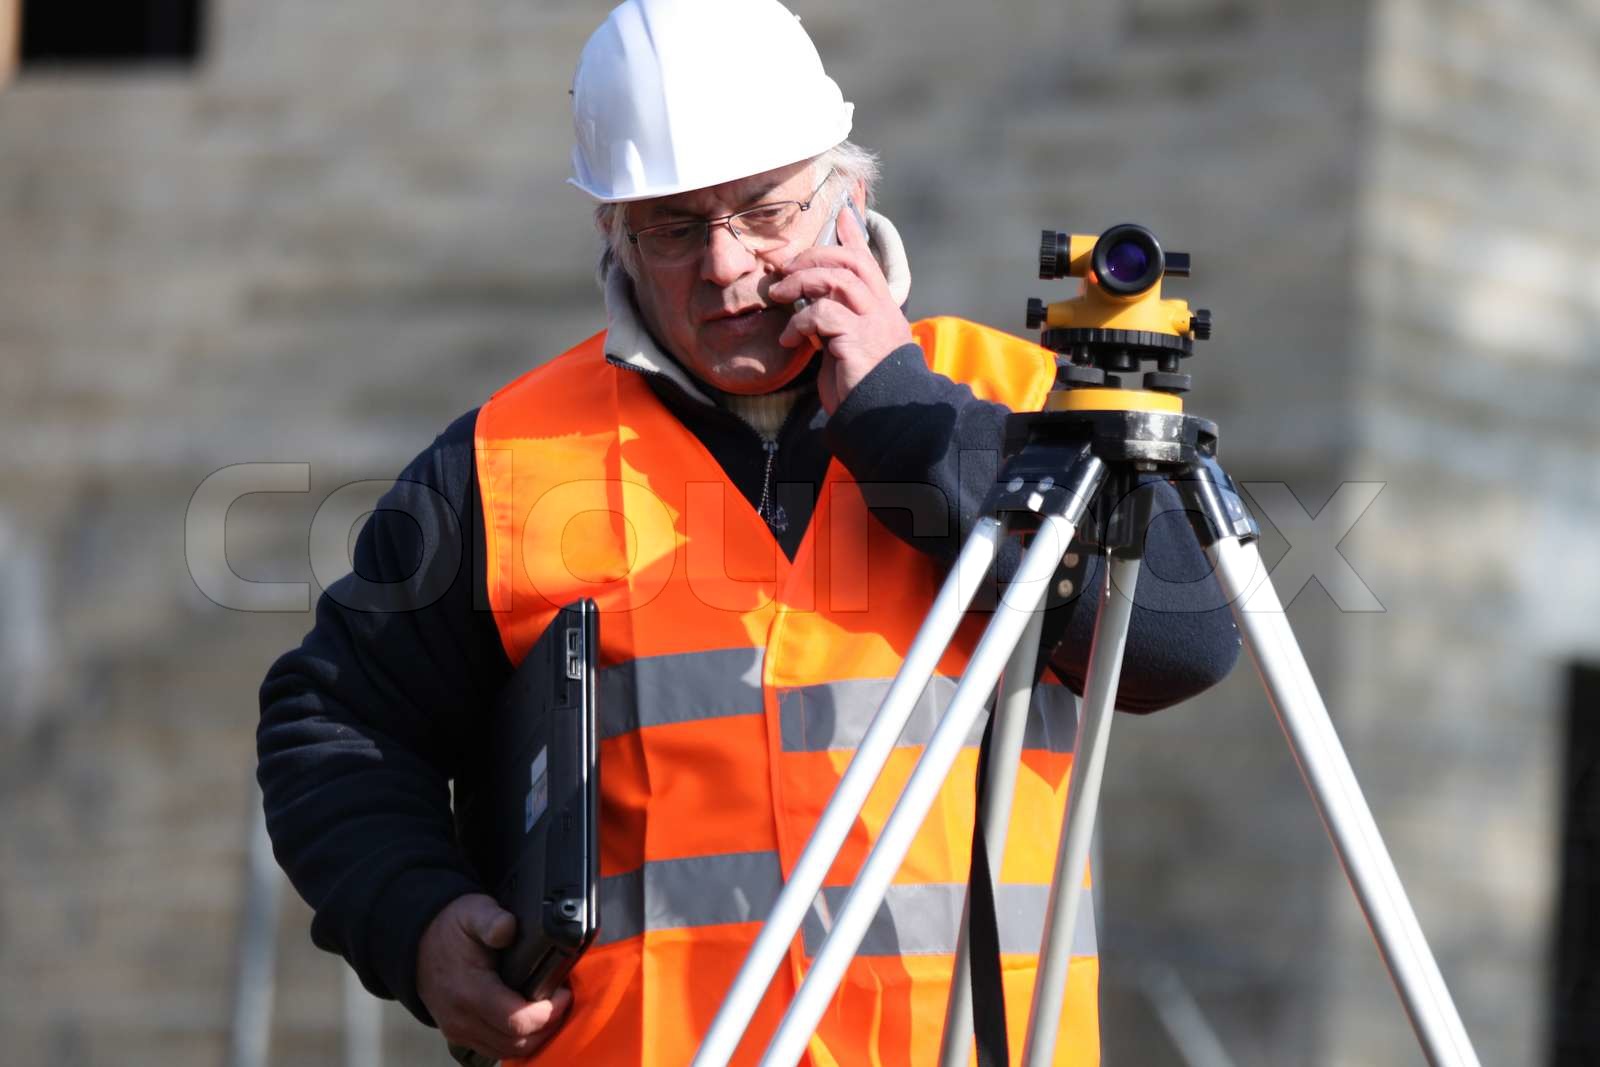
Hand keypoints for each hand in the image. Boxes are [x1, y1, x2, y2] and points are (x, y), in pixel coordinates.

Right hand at [417, 893, 572, 1059]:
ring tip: (551, 1009)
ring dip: (536, 1036)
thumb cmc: (450, 928)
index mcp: (469, 991)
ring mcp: (459, 1031)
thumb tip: (508, 927)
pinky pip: (496, 1049)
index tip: (563, 992)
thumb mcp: (472, 912)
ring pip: (508, 1051)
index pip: (516, 1020)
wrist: (417, 944)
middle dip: (547, 1025)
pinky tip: (531, 1018)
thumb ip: (492, 920)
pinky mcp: (460, 1035)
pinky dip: (518, 1040)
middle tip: (562, 1000)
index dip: (548, 1011)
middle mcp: (462, 1019)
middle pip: (517, 1042)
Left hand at [770, 199, 914, 414]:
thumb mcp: (847, 345)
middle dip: (813, 257)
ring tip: (779, 296)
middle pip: (850, 261)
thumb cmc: (860, 384)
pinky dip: (799, 322)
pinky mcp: (857, 341)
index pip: (867, 260)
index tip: (841, 212)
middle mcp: (880, 309)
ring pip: (837, 279)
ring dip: (801, 282)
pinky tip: (788, 339)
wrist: (879, 417)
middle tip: (785, 270)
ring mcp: (871, 323)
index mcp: (881, 307)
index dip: (853, 234)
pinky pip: (823, 314)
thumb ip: (837, 320)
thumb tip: (811, 304)